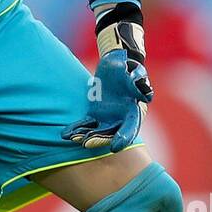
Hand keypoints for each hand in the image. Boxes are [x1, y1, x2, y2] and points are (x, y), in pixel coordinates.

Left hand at [62, 6, 152, 151]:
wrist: (115, 64)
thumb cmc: (128, 67)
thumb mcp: (135, 71)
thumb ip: (138, 82)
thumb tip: (146, 94)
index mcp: (133, 112)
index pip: (130, 129)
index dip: (123, 138)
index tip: (115, 147)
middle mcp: (120, 119)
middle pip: (110, 134)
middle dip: (99, 140)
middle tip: (86, 144)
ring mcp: (107, 119)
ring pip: (96, 132)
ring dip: (85, 136)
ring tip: (73, 139)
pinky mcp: (95, 115)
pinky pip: (85, 124)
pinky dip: (76, 129)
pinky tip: (65, 134)